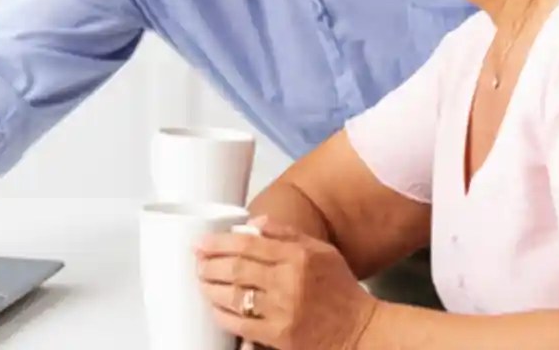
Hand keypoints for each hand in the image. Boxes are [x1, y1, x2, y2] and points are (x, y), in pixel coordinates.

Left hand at [196, 217, 378, 349]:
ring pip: (234, 295)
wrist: (361, 332)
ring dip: (211, 287)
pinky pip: (241, 324)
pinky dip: (223, 315)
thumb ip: (286, 234)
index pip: (248, 244)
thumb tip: (254, 223)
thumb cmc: (340, 291)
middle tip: (197, 262)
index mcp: (298, 257)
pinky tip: (215, 308)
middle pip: (236, 268)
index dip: (219, 242)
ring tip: (202, 281)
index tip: (202, 243)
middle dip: (209, 264)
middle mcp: (289, 282)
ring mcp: (283, 311)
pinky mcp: (279, 336)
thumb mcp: (320, 252)